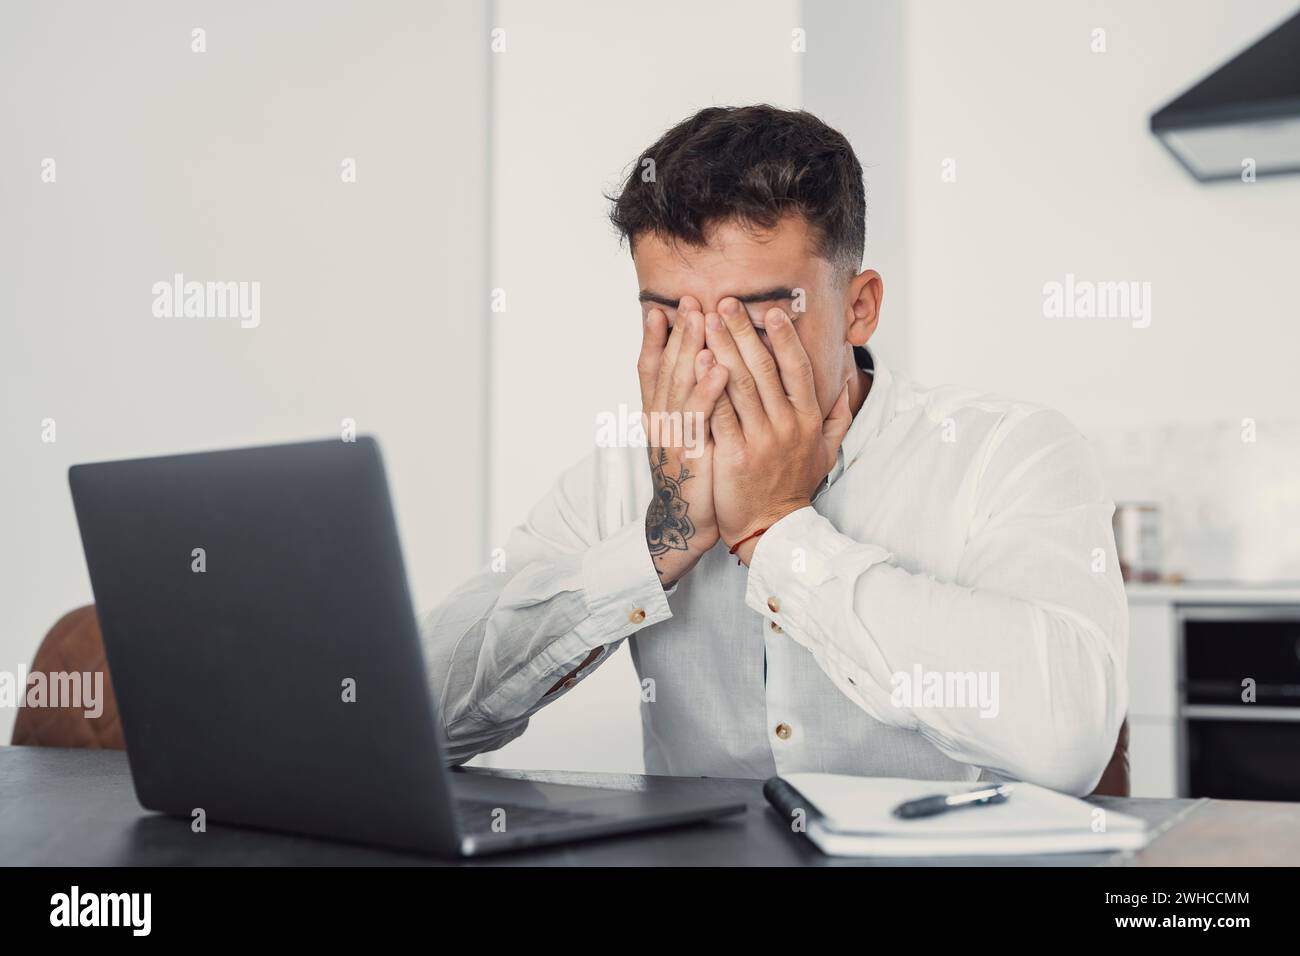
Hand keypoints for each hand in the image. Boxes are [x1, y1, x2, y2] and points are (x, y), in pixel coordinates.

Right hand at [637, 298, 729, 585]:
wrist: (685, 523)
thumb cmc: (696, 476)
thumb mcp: (690, 434)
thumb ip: (694, 403)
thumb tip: (704, 368)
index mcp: (661, 415)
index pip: (653, 370)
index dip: (656, 340)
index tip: (663, 309)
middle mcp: (661, 421)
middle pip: (667, 368)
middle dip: (678, 333)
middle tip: (689, 301)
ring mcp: (672, 437)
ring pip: (679, 385)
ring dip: (689, 350)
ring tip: (701, 320)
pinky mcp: (689, 454)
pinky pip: (698, 417)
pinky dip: (706, 391)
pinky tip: (718, 368)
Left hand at [705, 298, 852, 563]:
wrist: (772, 528)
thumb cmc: (794, 486)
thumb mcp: (826, 452)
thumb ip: (837, 417)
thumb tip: (850, 387)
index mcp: (808, 419)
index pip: (798, 369)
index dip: (784, 338)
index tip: (771, 311)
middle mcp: (787, 425)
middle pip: (764, 369)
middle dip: (743, 332)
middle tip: (725, 303)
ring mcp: (761, 440)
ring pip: (740, 385)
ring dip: (722, 349)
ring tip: (706, 322)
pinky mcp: (735, 455)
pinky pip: (720, 414)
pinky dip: (709, 386)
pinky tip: (697, 362)